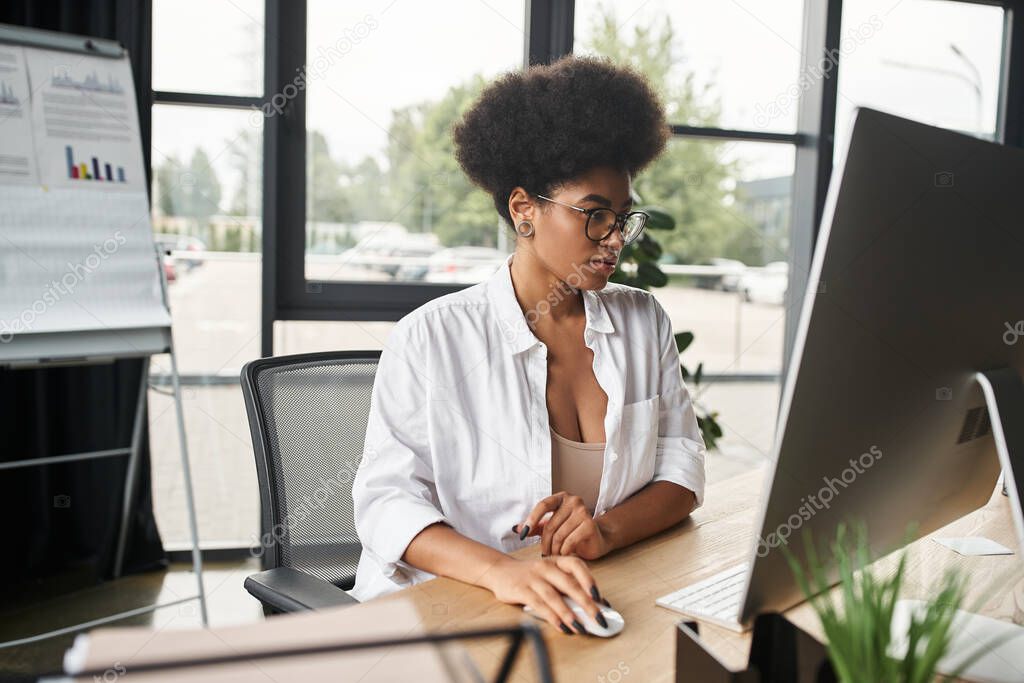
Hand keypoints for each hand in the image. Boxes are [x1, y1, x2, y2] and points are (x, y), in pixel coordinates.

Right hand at [483, 555, 607, 634]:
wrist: (499, 570)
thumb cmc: (530, 576)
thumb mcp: (549, 575)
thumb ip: (566, 587)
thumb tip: (592, 606)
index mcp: (556, 561)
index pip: (576, 566)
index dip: (589, 580)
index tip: (600, 598)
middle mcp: (545, 567)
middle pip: (569, 584)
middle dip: (586, 603)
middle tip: (598, 619)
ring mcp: (533, 578)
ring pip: (554, 596)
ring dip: (569, 613)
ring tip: (581, 627)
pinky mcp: (521, 590)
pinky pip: (539, 604)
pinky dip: (551, 617)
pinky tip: (561, 627)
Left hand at [515, 491, 614, 559]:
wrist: (597, 538)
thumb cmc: (573, 531)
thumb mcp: (553, 526)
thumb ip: (536, 526)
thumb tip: (516, 528)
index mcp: (562, 497)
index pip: (543, 505)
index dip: (531, 520)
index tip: (523, 535)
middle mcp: (574, 501)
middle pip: (550, 525)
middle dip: (544, 543)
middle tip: (544, 553)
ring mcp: (583, 512)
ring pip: (559, 535)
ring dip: (554, 549)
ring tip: (554, 555)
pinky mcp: (590, 525)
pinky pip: (569, 541)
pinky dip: (564, 551)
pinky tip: (564, 554)